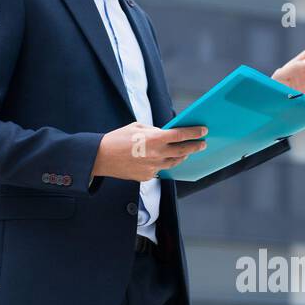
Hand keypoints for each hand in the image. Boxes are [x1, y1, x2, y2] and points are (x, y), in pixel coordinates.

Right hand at [92, 122, 207, 181]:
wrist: (101, 158)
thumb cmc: (117, 139)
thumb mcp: (137, 128)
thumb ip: (154, 131)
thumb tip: (166, 134)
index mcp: (154, 139)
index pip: (180, 136)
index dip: (194, 133)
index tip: (203, 131)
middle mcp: (156, 155)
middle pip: (182, 151)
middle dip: (195, 147)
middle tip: (203, 144)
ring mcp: (153, 168)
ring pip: (174, 162)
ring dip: (182, 156)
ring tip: (187, 152)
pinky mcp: (148, 176)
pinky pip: (160, 170)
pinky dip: (163, 163)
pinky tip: (164, 159)